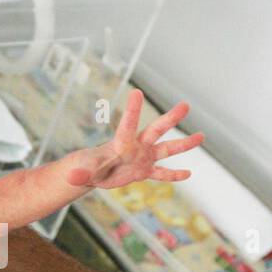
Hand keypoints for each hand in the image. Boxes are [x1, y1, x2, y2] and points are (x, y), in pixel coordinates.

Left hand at [65, 89, 203, 189]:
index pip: (128, 124)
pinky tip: (188, 174)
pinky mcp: (145, 171)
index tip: (136, 92)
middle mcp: (137, 147)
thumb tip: (71, 178)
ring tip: (201, 136)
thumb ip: (81, 175)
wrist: (95, 171)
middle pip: (156, 130)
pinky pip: (162, 173)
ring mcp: (144, 158)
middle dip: (171, 118)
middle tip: (185, 104)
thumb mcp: (85, 172)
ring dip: (183, 144)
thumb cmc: (89, 168)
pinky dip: (174, 174)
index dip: (132, 110)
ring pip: (167, 149)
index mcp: (122, 144)